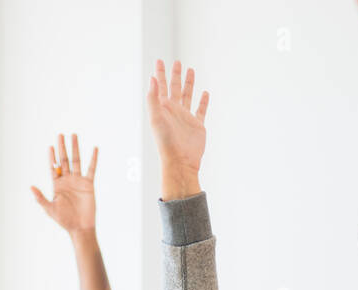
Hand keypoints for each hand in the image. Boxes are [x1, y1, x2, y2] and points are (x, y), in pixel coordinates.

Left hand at [31, 133, 96, 236]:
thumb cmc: (64, 220)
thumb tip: (31, 187)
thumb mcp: (50, 209)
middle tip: (60, 135)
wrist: (80, 227)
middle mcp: (67, 180)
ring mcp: (78, 181)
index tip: (50, 147)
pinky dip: (93, 159)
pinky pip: (91, 169)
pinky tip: (94, 149)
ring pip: (76, 161)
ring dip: (75, 148)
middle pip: (64, 160)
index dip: (52, 157)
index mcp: (57, 185)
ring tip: (73, 135)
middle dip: (62, 148)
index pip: (53, 167)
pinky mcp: (88, 184)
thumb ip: (40, 198)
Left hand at [147, 59, 206, 198]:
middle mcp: (174, 111)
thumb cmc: (166, 142)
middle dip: (175, 75)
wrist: (180, 161)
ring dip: (189, 84)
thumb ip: (153, 98)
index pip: (161, 87)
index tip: (159, 61)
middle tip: (177, 62)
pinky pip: (201, 110)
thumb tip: (153, 78)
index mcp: (163, 108)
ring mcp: (186, 118)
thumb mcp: (156, 118)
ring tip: (191, 71)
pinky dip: (203, 101)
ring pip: (188, 96)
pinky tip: (205, 93)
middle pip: (175, 88)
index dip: (160, 73)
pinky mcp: (197, 126)